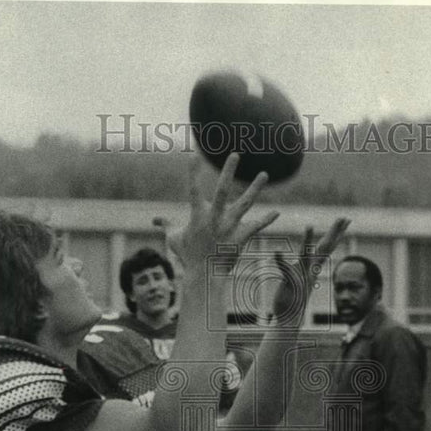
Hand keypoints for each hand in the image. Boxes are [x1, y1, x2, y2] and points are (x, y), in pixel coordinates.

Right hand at [153, 153, 279, 271]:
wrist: (204, 276)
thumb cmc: (188, 256)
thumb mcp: (173, 239)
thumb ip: (166, 225)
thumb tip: (155, 221)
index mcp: (197, 216)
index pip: (193, 190)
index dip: (192, 173)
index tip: (193, 156)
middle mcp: (214, 219)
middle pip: (222, 191)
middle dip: (228, 172)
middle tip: (234, 154)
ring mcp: (229, 227)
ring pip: (244, 204)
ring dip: (255, 188)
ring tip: (264, 174)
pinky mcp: (240, 238)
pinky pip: (255, 226)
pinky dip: (266, 220)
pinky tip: (276, 213)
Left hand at [273, 218, 350, 325]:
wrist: (290, 316)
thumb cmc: (294, 295)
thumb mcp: (303, 275)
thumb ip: (308, 265)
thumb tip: (315, 259)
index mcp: (313, 266)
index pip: (327, 247)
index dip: (337, 233)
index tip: (346, 220)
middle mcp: (311, 270)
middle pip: (325, 247)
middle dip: (334, 232)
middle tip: (344, 217)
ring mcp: (302, 276)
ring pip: (306, 255)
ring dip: (307, 240)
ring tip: (309, 225)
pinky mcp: (290, 282)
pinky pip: (285, 270)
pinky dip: (281, 261)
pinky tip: (276, 252)